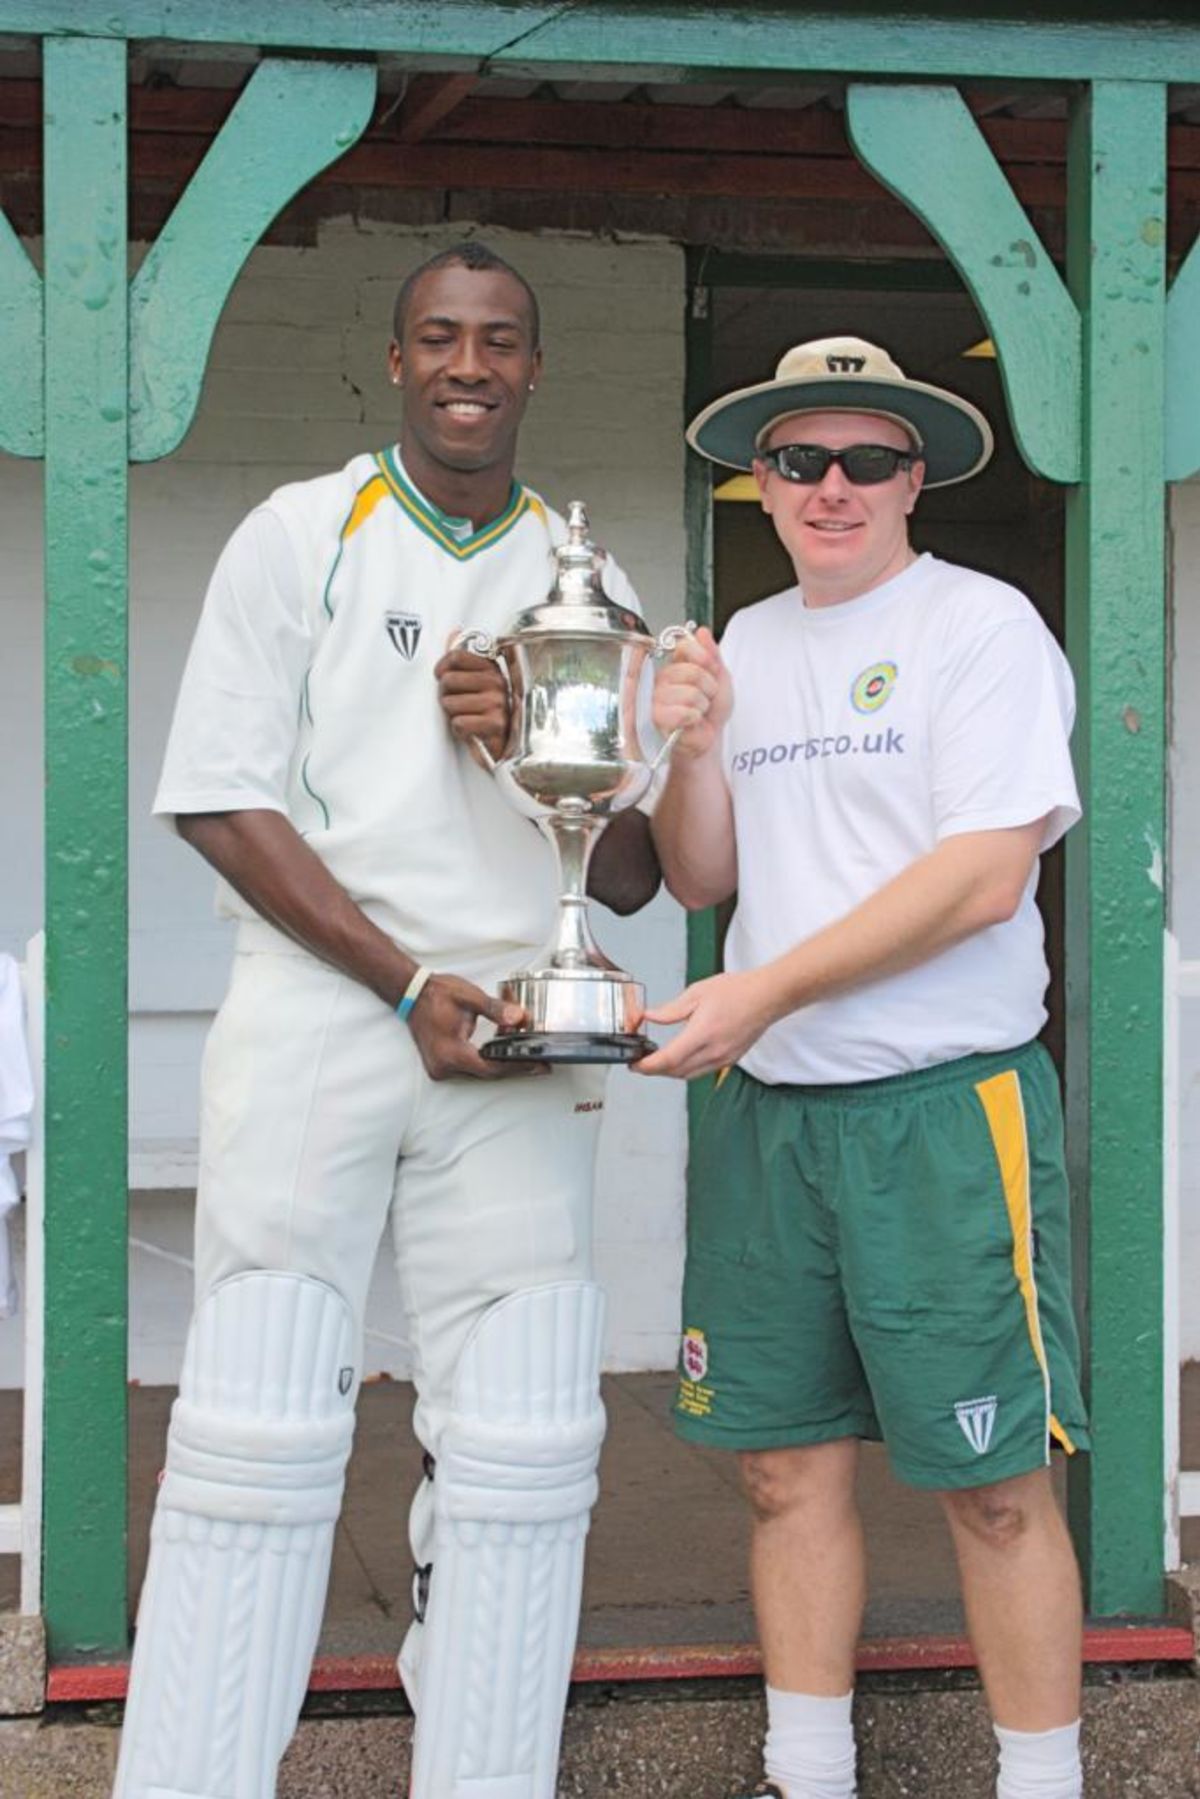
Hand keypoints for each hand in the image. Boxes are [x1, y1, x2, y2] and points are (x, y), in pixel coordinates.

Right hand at [407, 973, 547, 1079]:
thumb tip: (519, 1018)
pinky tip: (498, 1049)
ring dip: (499, 1062)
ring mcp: (440, 1069)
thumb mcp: (470, 997)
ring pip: (479, 1073)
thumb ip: (496, 1009)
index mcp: (452, 1052)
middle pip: (488, 1074)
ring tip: (521, 1051)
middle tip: (539, 1062)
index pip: (492, 1067)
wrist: (411, 994)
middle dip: (513, 1066)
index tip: (539, 1065)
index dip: (518, 1067)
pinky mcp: (440, 1065)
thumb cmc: (437, 995)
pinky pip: (469, 1068)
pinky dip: (485, 1060)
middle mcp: (444, 1066)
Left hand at [435, 640, 510, 769]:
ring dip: (452, 715)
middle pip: (448, 680)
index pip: (456, 656)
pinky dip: (459, 730)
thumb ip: (463, 658)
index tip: (442, 678)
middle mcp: (497, 683)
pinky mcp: (494, 725)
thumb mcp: (475, 683)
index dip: (441, 669)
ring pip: (450, 703)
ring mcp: (497, 703)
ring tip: (465, 718)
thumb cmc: (483, 714)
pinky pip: (458, 723)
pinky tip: (471, 731)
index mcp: (492, 669)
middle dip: (445, 696)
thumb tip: (454, 631)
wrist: (502, 748)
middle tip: (456, 705)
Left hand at [632, 968, 776, 1078]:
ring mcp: (723, 1058)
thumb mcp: (698, 993)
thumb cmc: (738, 990)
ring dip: (670, 1071)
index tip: (634, 1064)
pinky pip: (702, 1071)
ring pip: (689, 1075)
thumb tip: (650, 1017)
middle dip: (654, 1070)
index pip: (668, 1059)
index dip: (647, 1066)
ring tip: (657, 1061)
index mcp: (702, 1033)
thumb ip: (671, 1010)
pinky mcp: (730, 1060)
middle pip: (675, 1072)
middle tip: (640, 1062)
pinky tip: (680, 1058)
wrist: (768, 996)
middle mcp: (713, 1051)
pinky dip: (686, 1069)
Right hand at [652, 625, 732, 760]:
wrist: (709, 738)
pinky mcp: (655, 718)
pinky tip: (690, 722)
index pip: (684, 646)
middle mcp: (662, 678)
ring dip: (702, 706)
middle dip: (708, 687)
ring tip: (697, 712)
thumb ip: (712, 654)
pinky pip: (682, 712)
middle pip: (691, 672)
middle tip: (705, 698)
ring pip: (689, 694)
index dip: (703, 658)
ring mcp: (656, 698)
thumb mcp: (720, 678)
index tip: (711, 669)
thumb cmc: (711, 711)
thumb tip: (701, 631)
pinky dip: (694, 718)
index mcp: (676, 664)